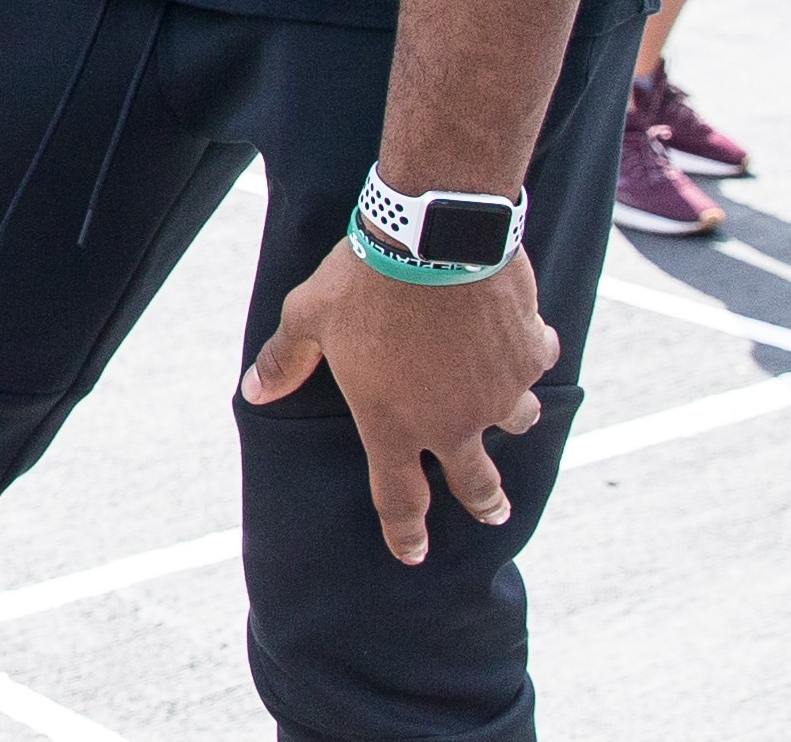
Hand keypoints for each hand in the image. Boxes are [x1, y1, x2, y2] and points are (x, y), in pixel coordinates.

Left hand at [243, 241, 561, 566]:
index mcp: (392, 423)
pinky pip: (538, 359)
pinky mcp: (530, 354)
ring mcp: (497, 392)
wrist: (433, 236)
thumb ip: (285, 360)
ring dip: (513, 415)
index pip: (398, 499)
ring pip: (519, 420)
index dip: (404, 532)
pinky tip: (521, 331)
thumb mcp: (309, 316)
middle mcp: (451, 422)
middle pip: (476, 483)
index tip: (413, 553)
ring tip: (512, 407)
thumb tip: (252, 391)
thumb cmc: (363, 279)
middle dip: (486, 502)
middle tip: (494, 512)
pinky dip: (530, 348)